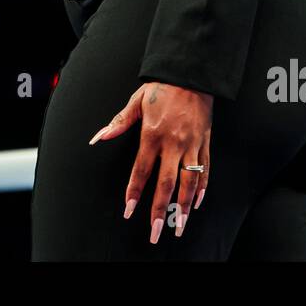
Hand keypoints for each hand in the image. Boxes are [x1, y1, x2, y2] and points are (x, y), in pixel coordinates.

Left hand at [89, 81, 212, 243]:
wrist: (191, 73)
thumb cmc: (162, 87)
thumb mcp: (136, 101)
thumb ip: (119, 122)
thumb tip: (100, 137)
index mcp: (153, 134)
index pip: (142, 170)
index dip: (134, 191)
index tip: (129, 210)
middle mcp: (173, 142)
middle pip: (166, 183)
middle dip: (161, 210)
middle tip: (156, 231)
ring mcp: (191, 143)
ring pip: (189, 181)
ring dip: (184, 207)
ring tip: (180, 226)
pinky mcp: (204, 141)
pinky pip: (205, 169)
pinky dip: (202, 188)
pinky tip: (197, 203)